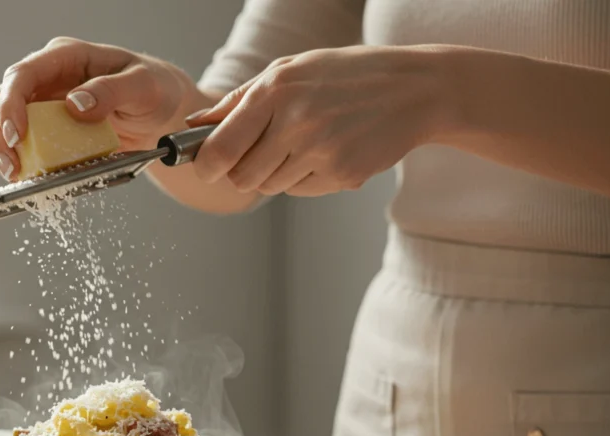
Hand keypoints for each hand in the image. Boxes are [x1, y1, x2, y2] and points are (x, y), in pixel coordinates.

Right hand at [0, 37, 190, 180]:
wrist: (162, 111)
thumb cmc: (155, 88)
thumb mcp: (142, 85)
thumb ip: (111, 91)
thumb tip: (76, 104)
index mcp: (66, 57)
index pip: (22, 74)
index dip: (11, 104)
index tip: (17, 134)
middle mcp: (48, 78)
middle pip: (0, 99)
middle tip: (11, 164)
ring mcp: (44, 103)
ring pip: (0, 121)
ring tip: (13, 173)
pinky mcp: (47, 129)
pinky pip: (21, 143)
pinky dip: (18, 160)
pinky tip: (25, 175)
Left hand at [185, 46, 448, 196]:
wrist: (413, 89)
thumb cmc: (344, 76)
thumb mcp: (290, 70)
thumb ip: (239, 100)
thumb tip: (195, 124)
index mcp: (273, 92)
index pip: (220, 148)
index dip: (206, 165)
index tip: (207, 166)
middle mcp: (295, 122)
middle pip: (241, 177)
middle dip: (243, 171)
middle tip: (262, 153)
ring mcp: (320, 151)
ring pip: (271, 186)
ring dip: (278, 172)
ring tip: (305, 143)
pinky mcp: (342, 174)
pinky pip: (302, 190)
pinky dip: (307, 177)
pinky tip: (329, 150)